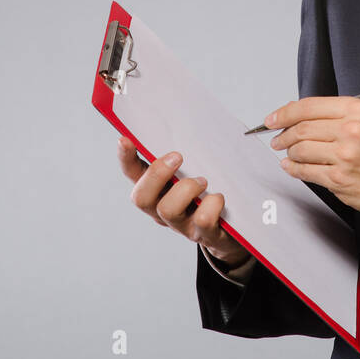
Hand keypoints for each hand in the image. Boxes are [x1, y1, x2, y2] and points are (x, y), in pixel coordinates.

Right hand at [116, 136, 250, 267]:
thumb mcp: (195, 168)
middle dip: (157, 174)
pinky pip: (202, 220)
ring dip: (186, 188)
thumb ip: (184, 154)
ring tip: (203, 181)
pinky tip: (219, 198)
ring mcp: (181, 225)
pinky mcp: (204, 235)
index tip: (124, 140)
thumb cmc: (212, 190)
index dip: (126, 158)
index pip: (132, 174)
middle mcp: (161, 210)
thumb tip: (184, 123)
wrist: (235, 227)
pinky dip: (212, 203)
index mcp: (157, 189)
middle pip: (141, 198)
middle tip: (178, 157)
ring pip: (167, 210)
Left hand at [265, 97, 359, 218]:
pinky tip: (292, 166)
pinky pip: (305, 171)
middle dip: (282, 135)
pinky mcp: (339, 178)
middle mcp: (350, 130)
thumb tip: (299, 114)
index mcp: (356, 110)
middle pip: (300, 128)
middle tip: (277, 139)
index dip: (284, 113)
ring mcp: (344, 155)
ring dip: (289, 153)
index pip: (308, 106)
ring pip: (300, 150)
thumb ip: (335, 115)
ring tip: (288, 153)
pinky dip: (293, 169)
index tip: (272, 119)